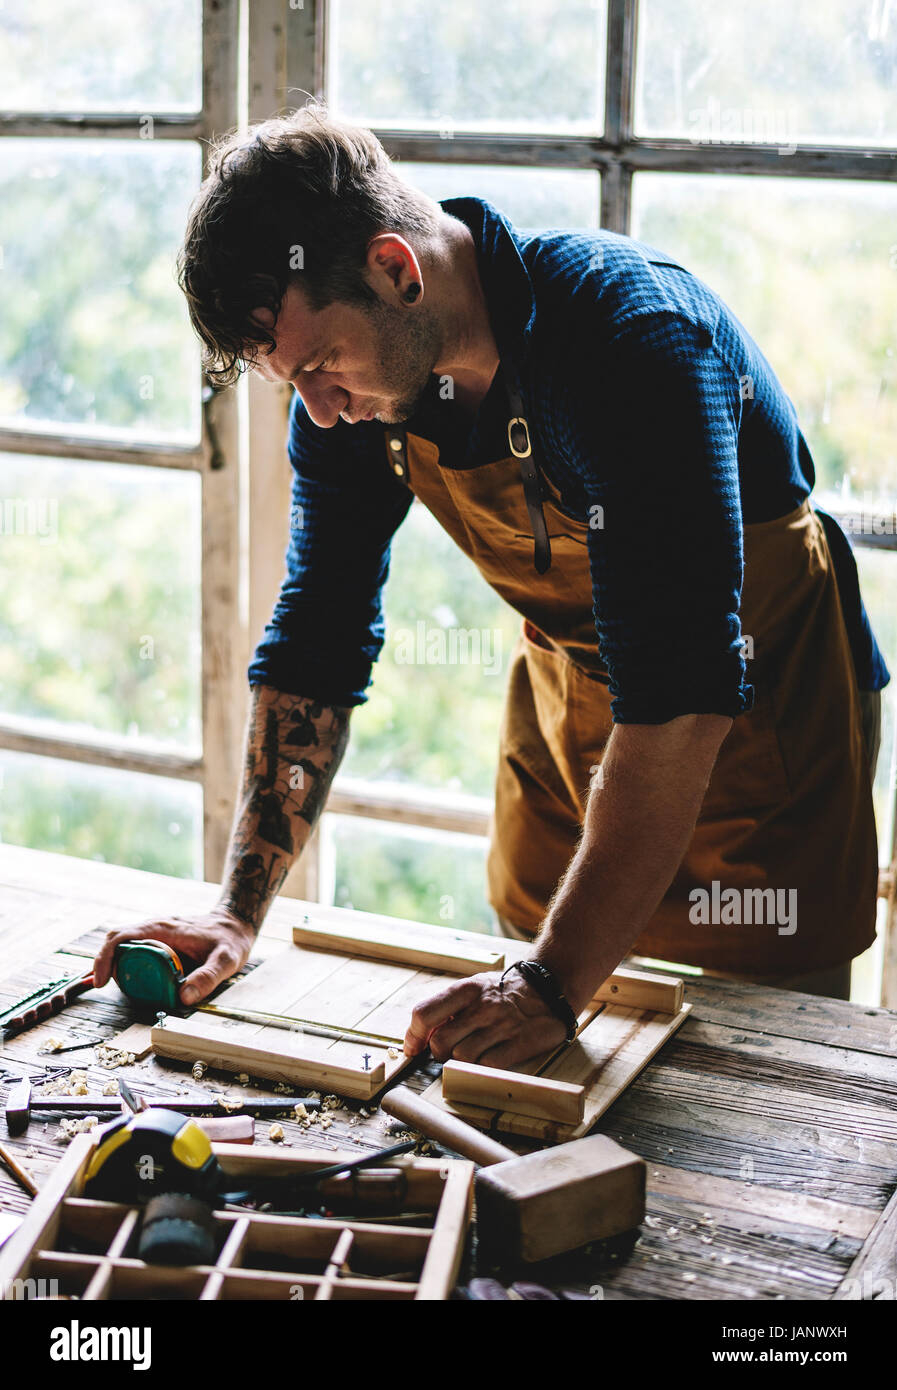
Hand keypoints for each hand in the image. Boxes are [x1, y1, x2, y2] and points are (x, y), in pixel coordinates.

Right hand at [93, 907, 255, 1005]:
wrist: (236, 923)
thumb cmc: (231, 939)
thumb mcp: (226, 960)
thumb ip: (208, 977)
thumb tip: (183, 998)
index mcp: (164, 928)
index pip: (122, 937)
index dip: (105, 957)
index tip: (101, 981)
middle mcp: (155, 927)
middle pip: (116, 941)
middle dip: (105, 964)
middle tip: (105, 988)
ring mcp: (156, 933)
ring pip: (123, 945)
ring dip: (115, 965)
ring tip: (116, 987)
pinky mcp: (160, 940)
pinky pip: (135, 949)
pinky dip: (126, 964)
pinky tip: (128, 981)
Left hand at [403, 969, 567, 1069]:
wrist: (552, 986)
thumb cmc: (506, 991)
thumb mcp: (476, 988)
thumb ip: (451, 1007)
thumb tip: (421, 1035)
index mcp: (466, 990)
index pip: (424, 1014)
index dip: (413, 1036)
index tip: (413, 1048)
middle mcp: (482, 1007)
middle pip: (440, 1042)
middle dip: (439, 1054)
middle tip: (448, 1053)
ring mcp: (501, 1025)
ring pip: (462, 1057)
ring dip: (461, 1063)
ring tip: (472, 1056)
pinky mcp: (521, 1042)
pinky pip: (489, 1065)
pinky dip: (482, 1069)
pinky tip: (488, 1062)